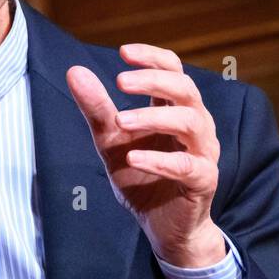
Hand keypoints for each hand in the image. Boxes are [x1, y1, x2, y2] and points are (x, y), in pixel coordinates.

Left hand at [67, 44, 225, 268]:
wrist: (162, 227)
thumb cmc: (141, 177)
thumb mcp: (111, 141)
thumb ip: (97, 108)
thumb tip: (74, 70)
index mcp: (175, 109)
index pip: (173, 70)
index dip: (153, 57)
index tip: (123, 52)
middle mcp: (195, 125)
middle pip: (186, 89)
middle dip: (153, 80)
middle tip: (119, 81)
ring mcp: (203, 153)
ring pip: (191, 122)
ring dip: (154, 117)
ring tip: (121, 121)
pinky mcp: (203, 182)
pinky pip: (187, 165)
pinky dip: (160, 160)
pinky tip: (133, 157)